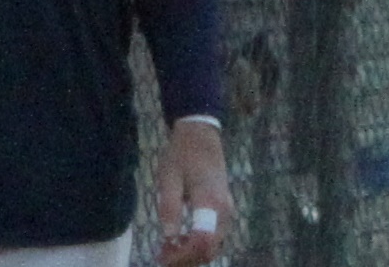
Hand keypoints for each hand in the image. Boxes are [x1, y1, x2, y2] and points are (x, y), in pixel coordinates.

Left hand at [155, 118, 234, 266]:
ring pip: (214, 246)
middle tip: (161, 256)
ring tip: (166, 250)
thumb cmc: (182, 154)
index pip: (202, 242)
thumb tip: (169, 237)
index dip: (182, 256)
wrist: (201, 135)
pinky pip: (214, 237)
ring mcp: (227, 211)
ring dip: (191, 254)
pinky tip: (179, 240)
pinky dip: (197, 245)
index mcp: (211, 202)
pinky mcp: (224, 210)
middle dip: (185, 259)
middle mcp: (225, 210)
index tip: (162, 257)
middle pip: (210, 249)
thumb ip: (169, 207)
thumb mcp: (168, 178)